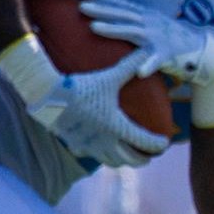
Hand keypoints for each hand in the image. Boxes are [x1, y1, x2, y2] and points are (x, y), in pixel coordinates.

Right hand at [20, 57, 168, 166]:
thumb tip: (147, 52)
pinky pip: (91, 156)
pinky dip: (100, 154)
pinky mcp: (74, 144)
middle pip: (131, 160)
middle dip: (142, 158)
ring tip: (128, 152)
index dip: (158, 144)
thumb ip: (129, 66)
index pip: (145, 143)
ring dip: (123, 159)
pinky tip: (101, 147)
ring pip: (112, 161)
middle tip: (149, 154)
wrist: (48, 95)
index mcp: (117, 127)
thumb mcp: (109, 77)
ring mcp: (89, 146)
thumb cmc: (82, 87)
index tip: (165, 143)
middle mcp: (105, 141)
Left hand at [79, 0, 213, 85]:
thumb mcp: (153, 23)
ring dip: (113, 29)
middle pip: (122, 15)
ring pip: (133, 32)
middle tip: (81, 7)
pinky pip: (157, 60)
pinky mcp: (168, 53)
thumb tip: (112, 18)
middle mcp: (150, 23)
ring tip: (94, 28)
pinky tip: (140, 72)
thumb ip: (134, 21)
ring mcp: (158, 37)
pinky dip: (149, 65)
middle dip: (101, 10)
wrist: (202, 48)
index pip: (121, 5)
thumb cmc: (171, 37)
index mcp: (146, 16)